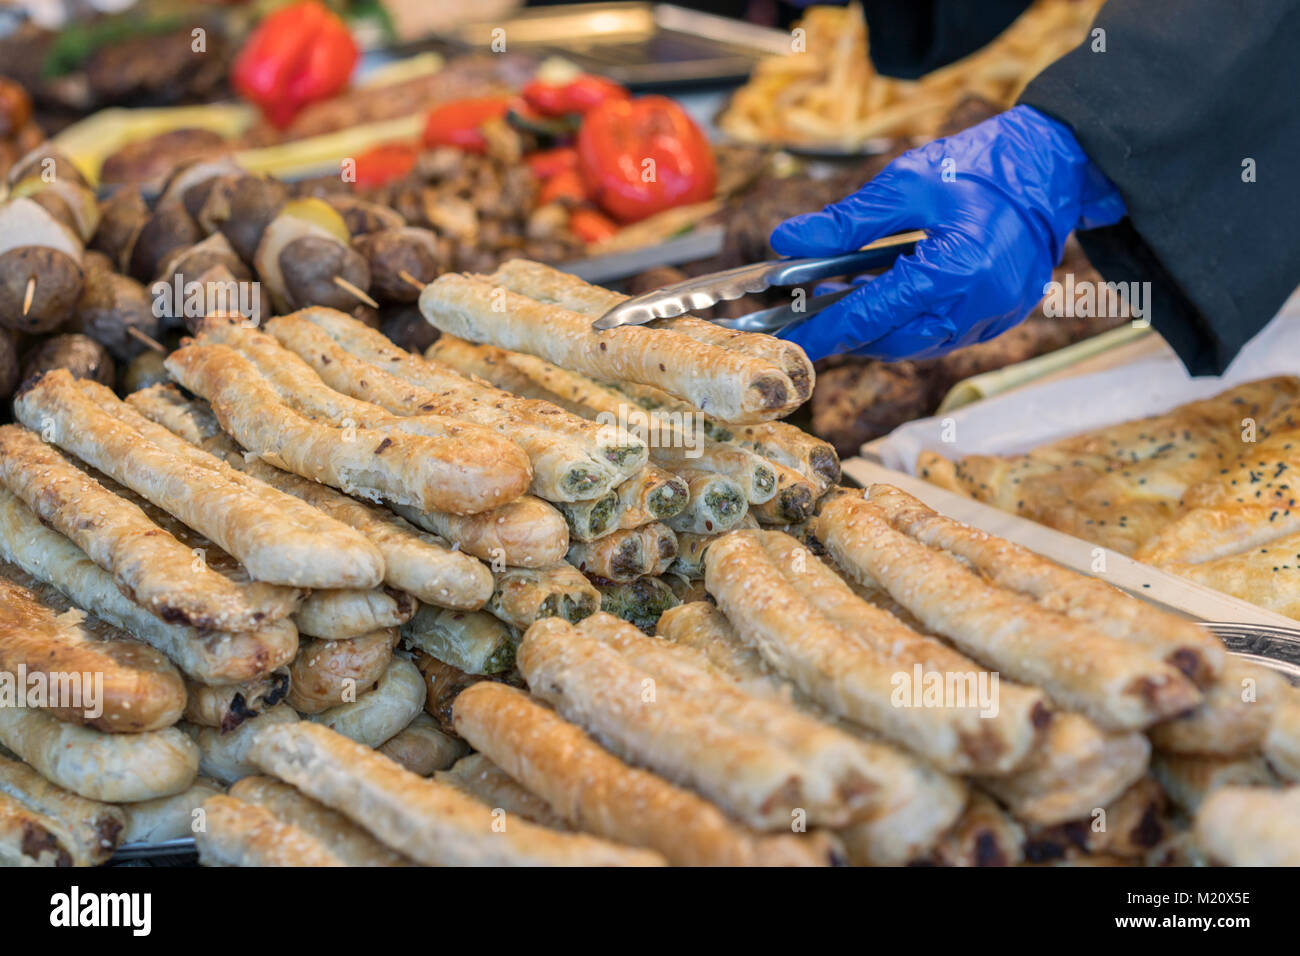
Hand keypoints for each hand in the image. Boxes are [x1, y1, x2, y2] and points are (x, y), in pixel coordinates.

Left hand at [770, 105, 1126, 360]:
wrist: (1052, 168)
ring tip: (850, 301)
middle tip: (812, 316)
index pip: (870, 314)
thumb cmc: (981, 168)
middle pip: (891, 342)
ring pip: (915, 347)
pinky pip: (941, 339)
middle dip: (849, 334)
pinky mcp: (999, 320)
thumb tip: (788, 241)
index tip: (789, 339)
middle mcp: (976, 307)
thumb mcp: (907, 184)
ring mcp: (992, 319)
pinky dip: (909, 327)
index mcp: (954, 271)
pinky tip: (890, 300)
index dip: (824, 330)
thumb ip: (846, 221)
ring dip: (878, 332)